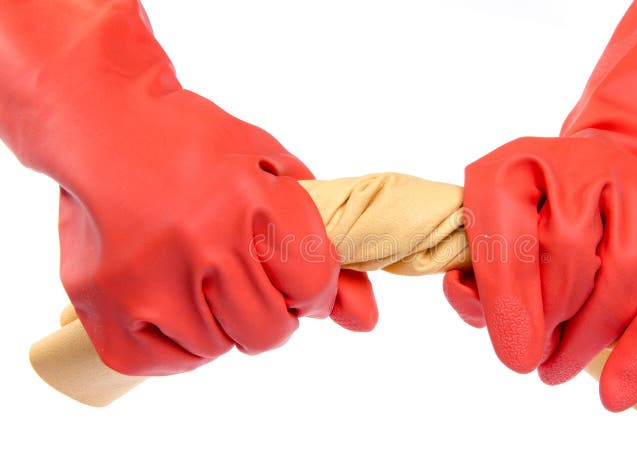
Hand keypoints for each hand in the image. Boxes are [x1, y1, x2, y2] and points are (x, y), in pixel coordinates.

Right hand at [0, 0, 376, 374]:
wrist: (106, 126)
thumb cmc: (201, 147)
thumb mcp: (277, 175)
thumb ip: (326, 251)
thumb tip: (365, 321)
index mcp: (252, 204)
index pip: (312, 288)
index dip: (308, 288)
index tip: (291, 276)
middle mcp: (201, 245)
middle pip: (268, 332)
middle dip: (268, 311)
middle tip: (241, 276)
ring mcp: (146, 280)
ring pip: (216, 349)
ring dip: (219, 324)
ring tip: (196, 276)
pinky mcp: (102, 305)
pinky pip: (161, 363)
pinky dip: (174, 342)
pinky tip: (167, 299)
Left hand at [443, 0, 636, 411]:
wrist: (616, 170)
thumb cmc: (542, 219)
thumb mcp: (492, 239)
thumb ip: (478, 285)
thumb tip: (505, 337)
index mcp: (519, 166)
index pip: (508, 230)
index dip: (508, 299)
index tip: (515, 356)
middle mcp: (585, 164)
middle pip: (570, 251)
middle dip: (551, 318)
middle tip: (537, 357)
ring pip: (626, 273)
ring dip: (591, 338)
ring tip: (560, 367)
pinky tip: (619, 389)